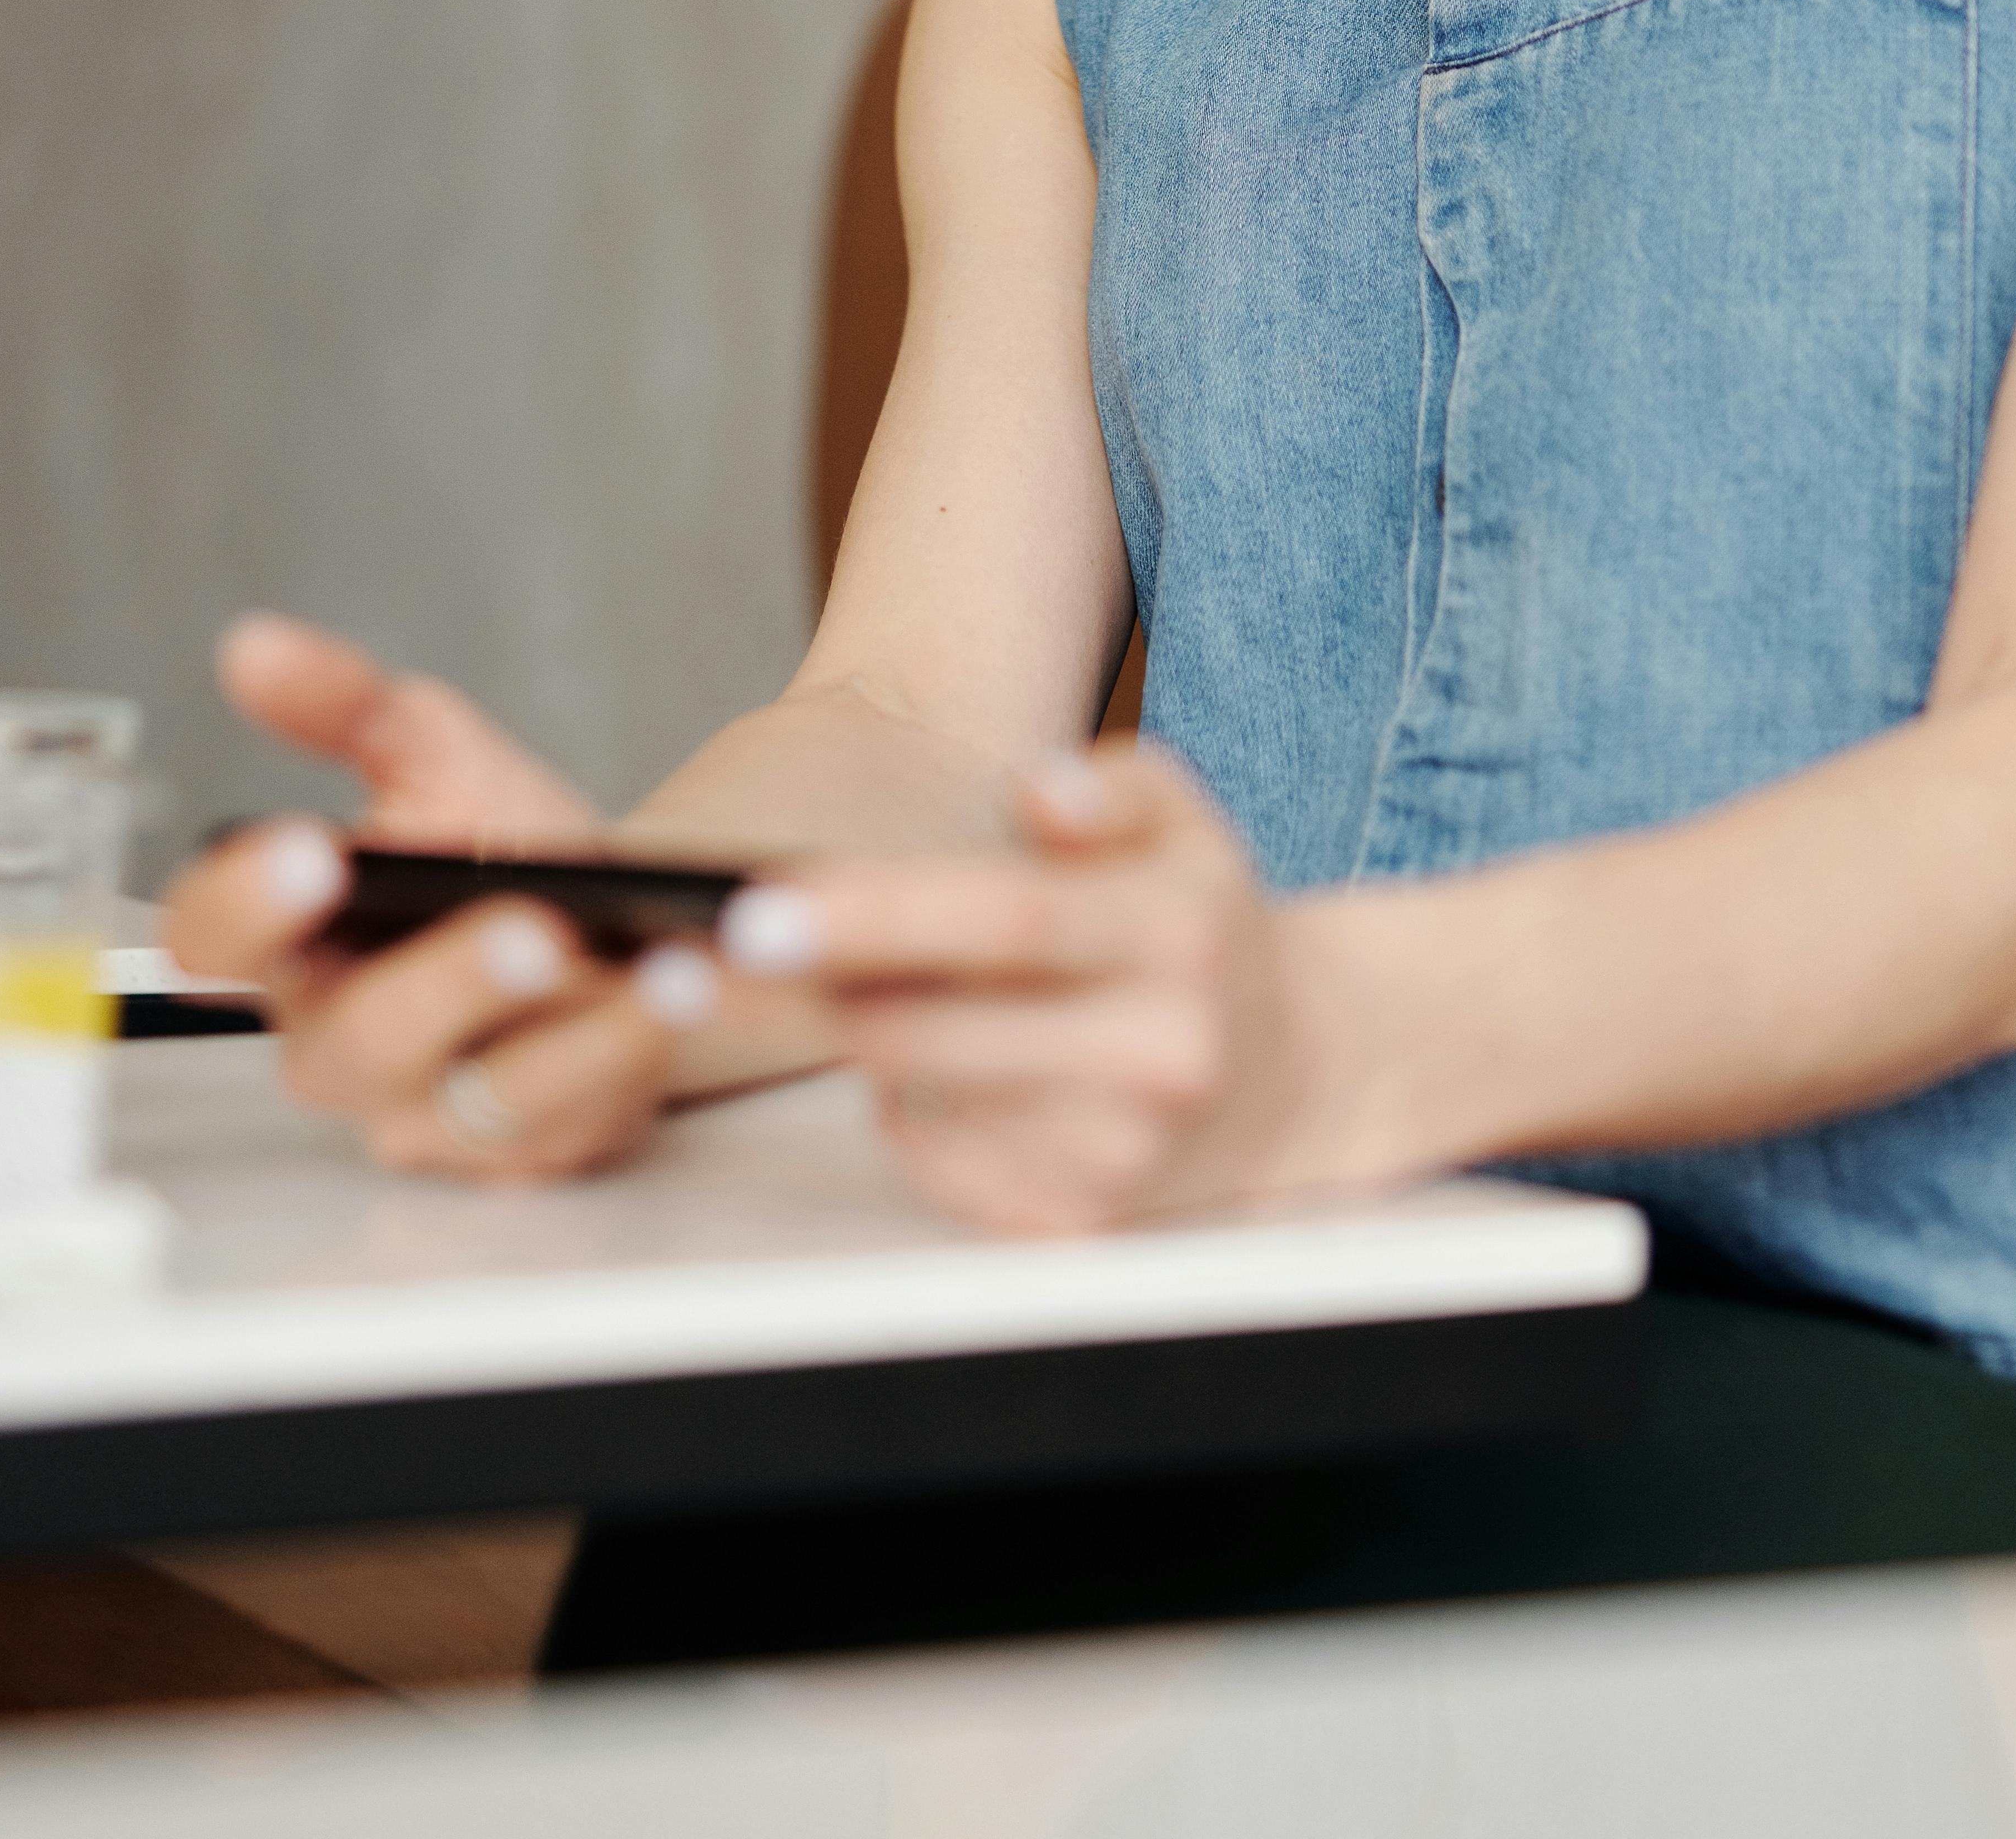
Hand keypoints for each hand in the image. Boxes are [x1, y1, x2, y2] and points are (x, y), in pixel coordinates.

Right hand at [162, 614, 716, 1181]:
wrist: (607, 905)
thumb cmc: (494, 837)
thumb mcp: (429, 751)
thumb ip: (343, 704)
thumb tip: (252, 646)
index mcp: (297, 946)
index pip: (214, 944)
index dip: (244, 903)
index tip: (306, 847)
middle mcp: (345, 1048)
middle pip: (356, 1047)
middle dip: (442, 985)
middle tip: (523, 924)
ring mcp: (434, 1114)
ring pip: (477, 1104)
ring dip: (569, 1035)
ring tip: (648, 969)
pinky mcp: (527, 1150)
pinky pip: (570, 1125)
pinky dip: (632, 1055)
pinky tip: (676, 992)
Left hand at [719, 740, 1345, 1235]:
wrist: (1298, 1075)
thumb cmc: (1203, 928)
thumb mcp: (1186, 825)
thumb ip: (1116, 787)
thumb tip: (1041, 792)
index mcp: (1178, 935)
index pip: (1006, 919)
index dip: (877, 915)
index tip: (759, 906)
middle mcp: (1160, 1056)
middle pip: (942, 1027)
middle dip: (814, 991)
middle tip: (717, 953)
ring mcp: (1120, 1159)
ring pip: (927, 1098)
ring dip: (871, 1040)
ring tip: (864, 991)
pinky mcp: (1078, 1227)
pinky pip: (942, 1164)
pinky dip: (914, 1110)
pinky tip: (947, 1068)